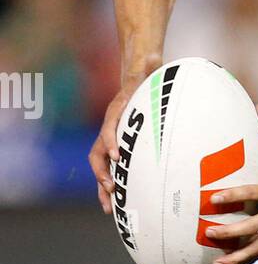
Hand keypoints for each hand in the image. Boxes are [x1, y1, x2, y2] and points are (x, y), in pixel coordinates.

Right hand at [89, 75, 149, 213]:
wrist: (135, 88)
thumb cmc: (144, 84)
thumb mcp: (148, 74)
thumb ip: (150, 66)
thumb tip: (153, 54)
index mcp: (115, 116)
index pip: (109, 129)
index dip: (110, 142)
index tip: (117, 155)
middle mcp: (109, 133)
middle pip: (98, 156)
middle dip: (103, 173)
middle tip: (111, 188)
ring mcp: (111, 146)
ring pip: (102, 170)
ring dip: (104, 189)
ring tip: (110, 208)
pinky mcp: (119, 156)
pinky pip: (113, 175)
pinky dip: (113, 191)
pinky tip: (120, 209)